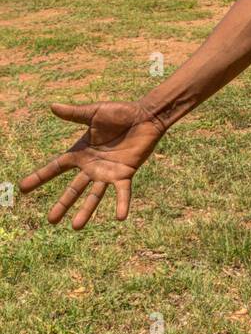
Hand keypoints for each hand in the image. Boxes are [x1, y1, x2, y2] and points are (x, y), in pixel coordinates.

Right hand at [18, 100, 166, 228]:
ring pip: (94, 196)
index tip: (23, 188)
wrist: (145, 116)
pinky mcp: (125, 174)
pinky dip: (121, 204)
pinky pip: (123, 192)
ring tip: (76, 227)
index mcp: (81, 152)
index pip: (56, 167)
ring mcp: (108, 172)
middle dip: (62, 204)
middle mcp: (92, 166)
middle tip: (51, 221)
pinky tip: (120, 217)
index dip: (40, 177)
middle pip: (73, 189)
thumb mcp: (94, 112)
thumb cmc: (120, 112)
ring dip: (86, 211)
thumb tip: (51, 106)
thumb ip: (74, 114)